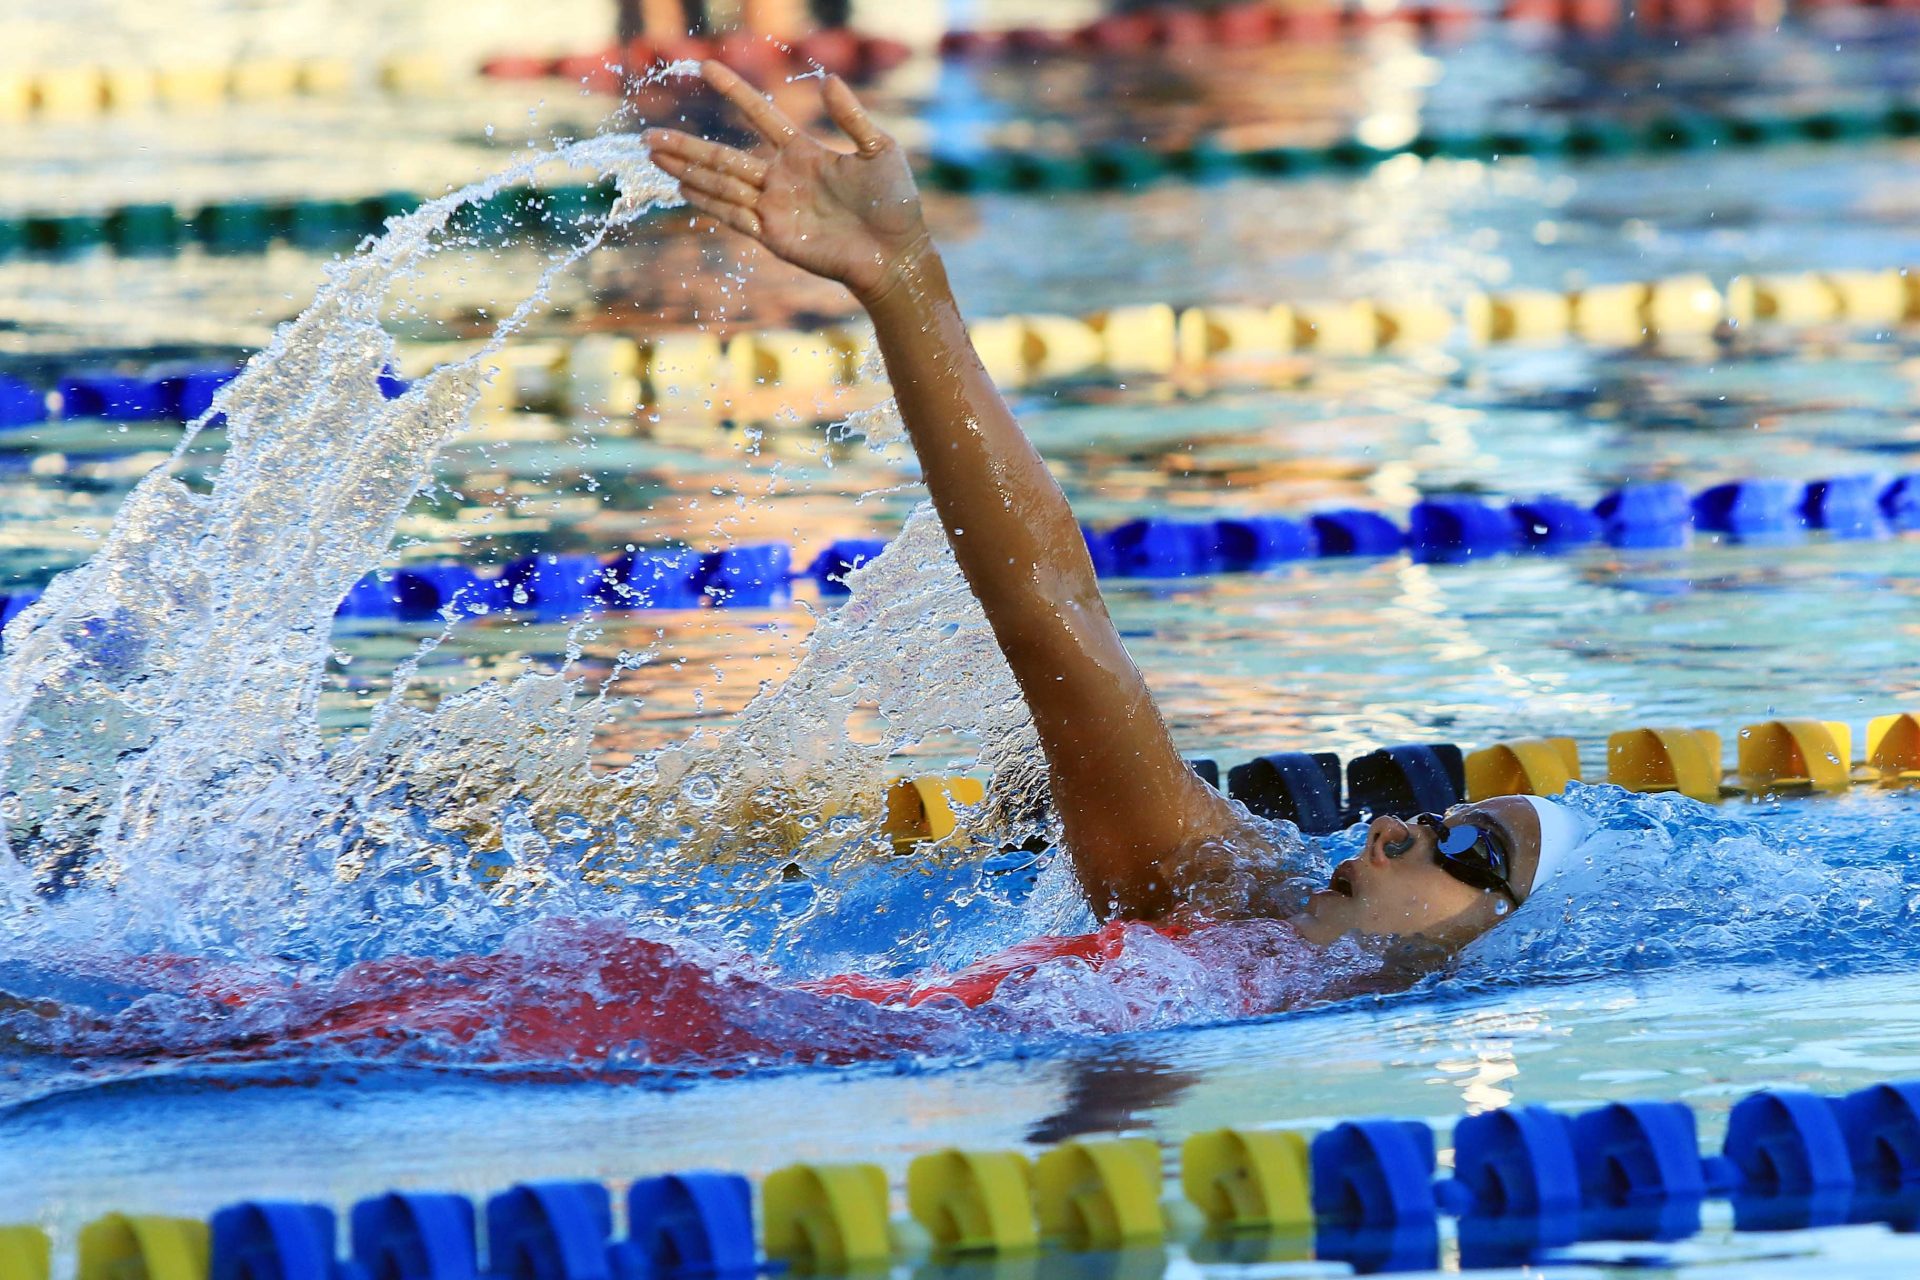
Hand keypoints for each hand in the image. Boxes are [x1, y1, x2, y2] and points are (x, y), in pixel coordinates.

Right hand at [645, 62, 929, 305]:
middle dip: (686, 146)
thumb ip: (851, 118)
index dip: (734, 92)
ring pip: (721, 184)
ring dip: (687, 171)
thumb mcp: (878, 150)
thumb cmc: (894, 202)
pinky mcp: (775, 236)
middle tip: (649, 136)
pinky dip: (709, 203)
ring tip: (654, 156)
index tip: (706, 67)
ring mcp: (775, 208)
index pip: (760, 116)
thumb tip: (828, 79)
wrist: (895, 253)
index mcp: (804, 153)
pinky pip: (735, 216)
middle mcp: (782, 178)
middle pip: (724, 157)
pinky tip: (683, 190)